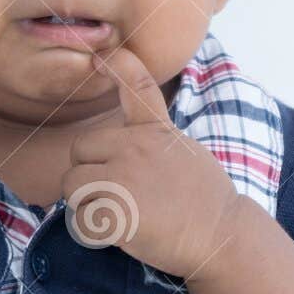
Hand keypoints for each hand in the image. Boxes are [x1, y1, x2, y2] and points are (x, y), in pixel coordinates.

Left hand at [61, 45, 245, 277]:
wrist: (222, 236)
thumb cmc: (205, 200)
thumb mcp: (186, 151)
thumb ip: (154, 139)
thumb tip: (121, 145)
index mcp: (155, 132)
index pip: (137, 88)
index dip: (118, 66)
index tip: (100, 57)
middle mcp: (135, 148)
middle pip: (78, 151)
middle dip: (87, 172)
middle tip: (113, 193)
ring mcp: (124, 179)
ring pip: (72, 186)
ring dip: (86, 203)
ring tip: (116, 214)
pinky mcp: (117, 213)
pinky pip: (80, 220)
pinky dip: (92, 233)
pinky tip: (117, 235)